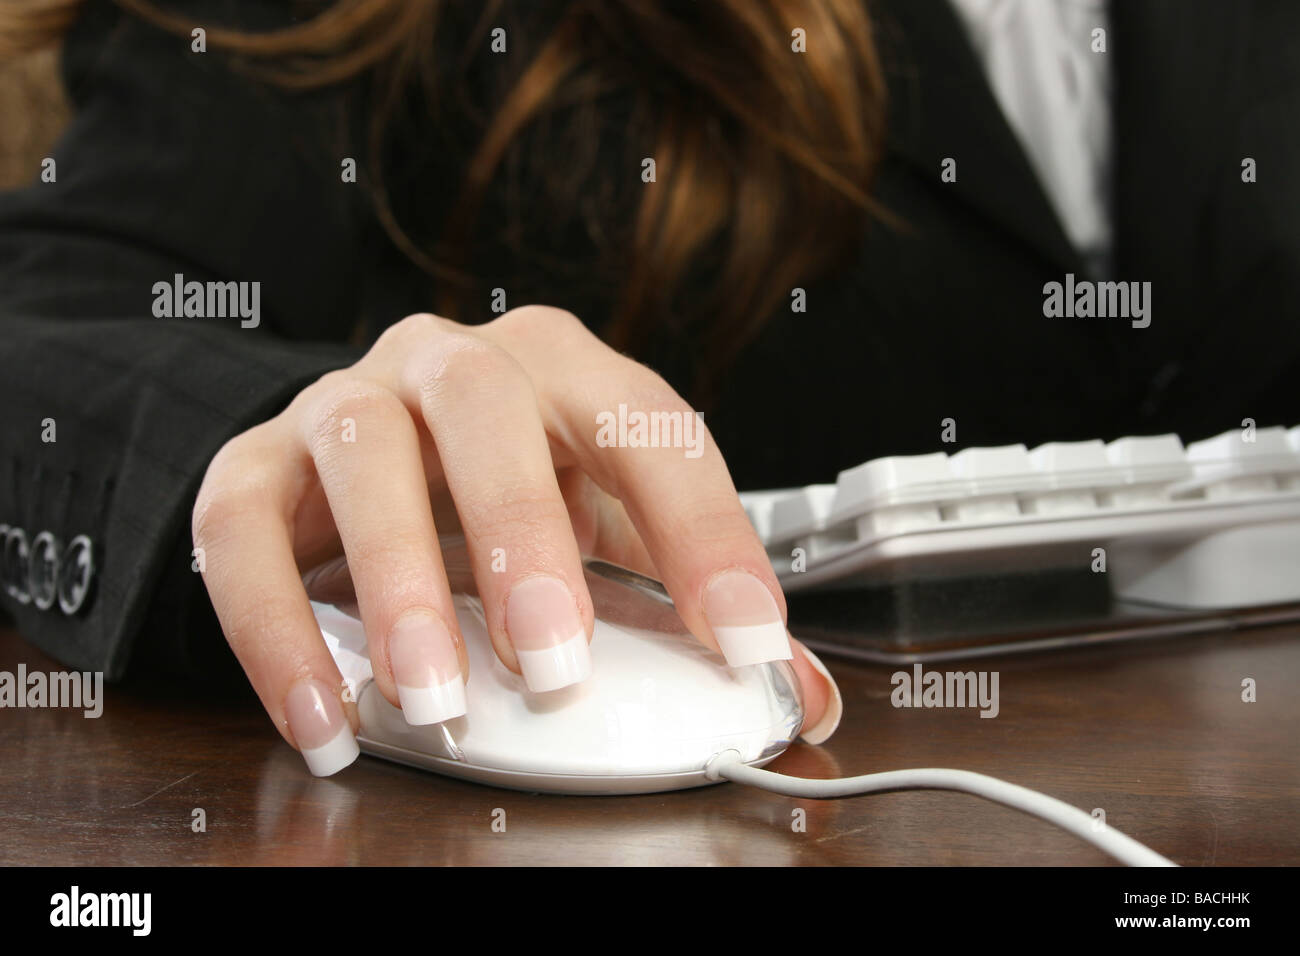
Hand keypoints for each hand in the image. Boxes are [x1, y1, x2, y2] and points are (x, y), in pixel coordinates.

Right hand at [192, 308, 840, 774]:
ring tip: (433, 694)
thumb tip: (796, 694)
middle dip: (524, 536)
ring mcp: (347, 403)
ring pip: (364, 454)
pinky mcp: (256, 465)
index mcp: (564, 371)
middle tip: (554, 664)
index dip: (703, 531)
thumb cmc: (505, 494)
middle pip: (488, 412)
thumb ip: (689, 608)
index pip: (647, 424)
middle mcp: (453, 366)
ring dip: (398, 577)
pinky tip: (329, 714)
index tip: (743, 639)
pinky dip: (277, 628)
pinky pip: (240, 527)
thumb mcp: (606, 534)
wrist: (366, 462)